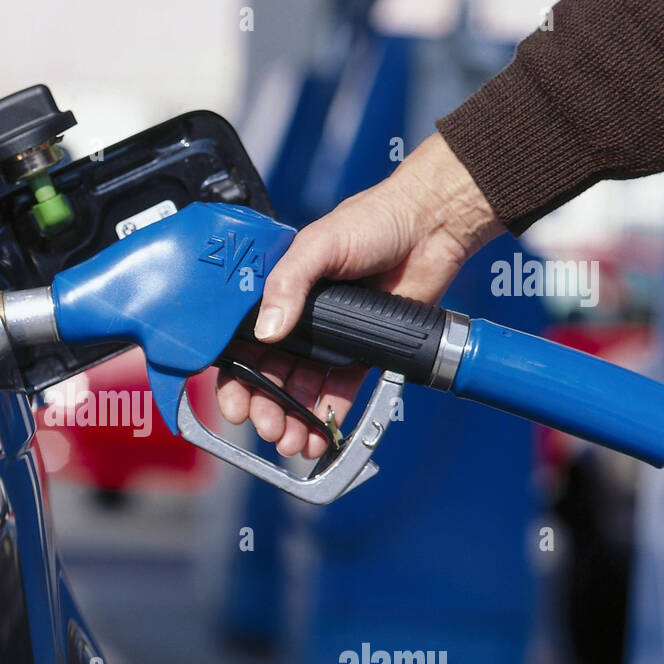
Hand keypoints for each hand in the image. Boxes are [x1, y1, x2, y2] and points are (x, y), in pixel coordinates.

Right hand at [216, 133, 502, 457]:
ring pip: (300, 390)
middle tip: (267, 428)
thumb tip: (267, 331)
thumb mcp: (318, 244)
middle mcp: (297, 320)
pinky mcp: (361, 351)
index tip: (234, 405)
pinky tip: (320, 436)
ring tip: (292, 442)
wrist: (430, 227)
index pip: (242, 343)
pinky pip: (338, 391)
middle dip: (264, 407)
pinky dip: (328, 416)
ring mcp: (328, 339)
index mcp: (275, 293)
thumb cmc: (372, 221)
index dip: (234, 377)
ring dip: (292, 419)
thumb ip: (287, 283)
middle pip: (268, 376)